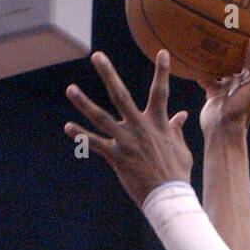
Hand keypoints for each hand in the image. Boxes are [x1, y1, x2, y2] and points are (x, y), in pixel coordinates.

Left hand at [65, 50, 192, 207]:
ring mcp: (126, 142)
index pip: (160, 92)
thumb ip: (177, 129)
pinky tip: (68, 127)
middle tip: (97, 56)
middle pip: (121, 95)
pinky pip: (95, 144)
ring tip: (70, 89)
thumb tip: (181, 115)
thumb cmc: (177, 174)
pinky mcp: (117, 158)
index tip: (162, 52)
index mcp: (158, 123)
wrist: (169, 197)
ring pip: (101, 117)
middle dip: (108, 74)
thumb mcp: (181, 149)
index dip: (163, 71)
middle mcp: (140, 127)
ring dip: (84, 103)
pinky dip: (81, 136)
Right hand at [199, 27, 249, 136]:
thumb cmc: (241, 111)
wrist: (221, 131)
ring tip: (218, 30)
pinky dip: (203, 66)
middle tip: (241, 19)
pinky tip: (196, 52)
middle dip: (247, 37)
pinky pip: (209, 75)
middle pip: (248, 54)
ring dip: (224, 50)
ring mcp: (230, 86)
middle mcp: (245, 80)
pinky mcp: (215, 91)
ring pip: (227, 63)